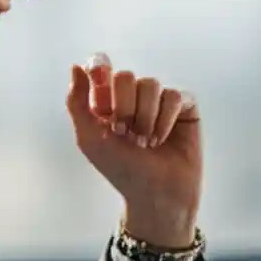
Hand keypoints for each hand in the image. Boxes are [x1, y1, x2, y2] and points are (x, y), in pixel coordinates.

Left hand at [65, 52, 202, 247]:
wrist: (156, 193)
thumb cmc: (122, 170)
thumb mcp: (89, 138)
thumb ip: (77, 102)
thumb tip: (76, 67)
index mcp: (107, 102)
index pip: (101, 68)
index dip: (100, 68)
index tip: (100, 80)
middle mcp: (133, 97)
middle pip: (125, 76)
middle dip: (124, 107)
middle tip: (125, 134)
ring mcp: (159, 100)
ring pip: (150, 84)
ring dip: (145, 118)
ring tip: (145, 142)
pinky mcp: (184, 107)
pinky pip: (173, 96)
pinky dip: (165, 120)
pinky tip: (162, 140)